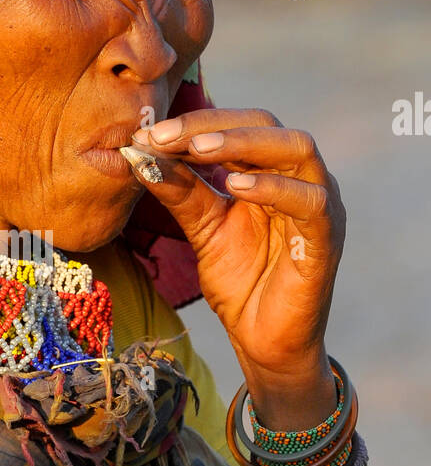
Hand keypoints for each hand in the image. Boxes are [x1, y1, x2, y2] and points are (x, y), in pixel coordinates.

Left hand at [128, 108, 345, 412]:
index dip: (195, 123)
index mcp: (271, 171)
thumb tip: (139, 153)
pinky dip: (273, 187)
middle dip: (213, 125)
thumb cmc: (241, 282)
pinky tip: (236, 186)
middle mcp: (299, 179)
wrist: (264, 342)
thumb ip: (180, 191)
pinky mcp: (327, 238)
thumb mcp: (202, 229)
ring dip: (243, 143)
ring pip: (297, 149)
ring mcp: (319, 205)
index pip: (239, 125)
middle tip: (164, 135)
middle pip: (267, 124)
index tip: (147, 134)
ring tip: (197, 149)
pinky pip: (310, 201)